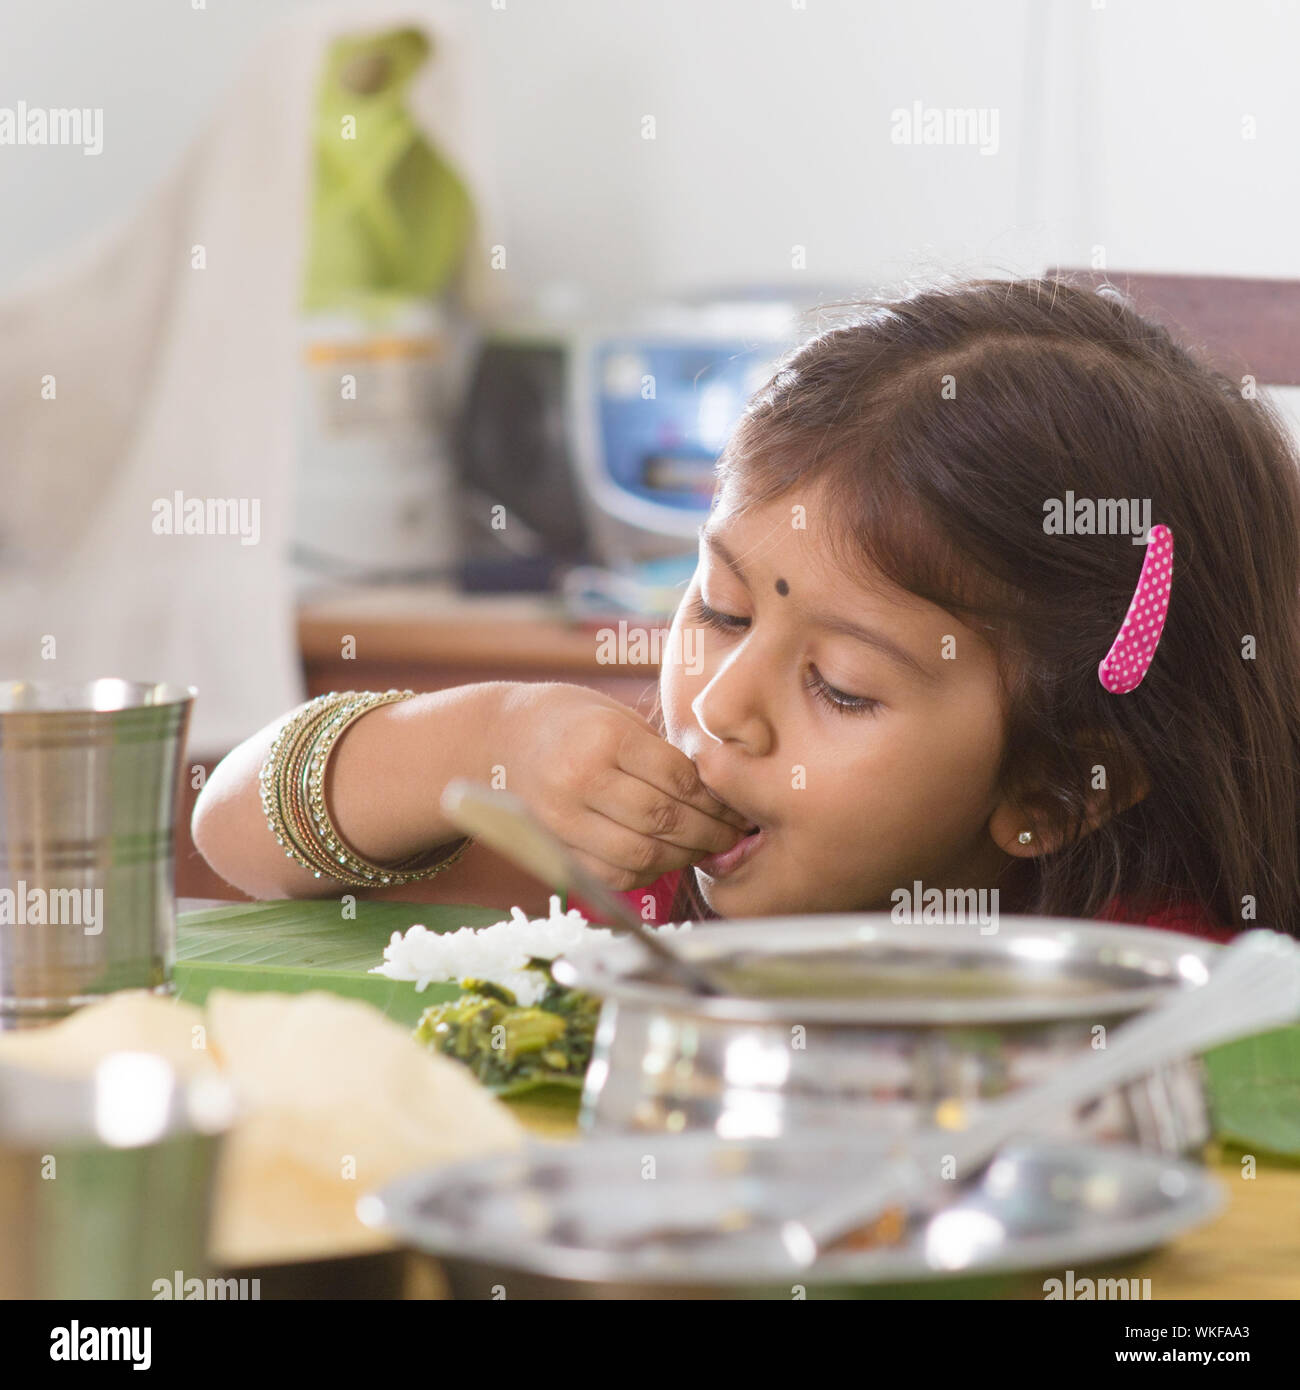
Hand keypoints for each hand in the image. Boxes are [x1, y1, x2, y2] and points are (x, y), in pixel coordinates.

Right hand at [497, 683, 750, 889]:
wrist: (499, 739)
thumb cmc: (571, 721)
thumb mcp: (616, 717)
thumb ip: (662, 755)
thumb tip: (721, 798)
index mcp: (604, 737)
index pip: (678, 779)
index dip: (716, 800)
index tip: (736, 808)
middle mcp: (579, 779)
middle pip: (663, 820)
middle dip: (708, 833)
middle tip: (732, 835)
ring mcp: (562, 818)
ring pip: (641, 854)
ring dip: (682, 857)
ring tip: (704, 848)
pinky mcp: (553, 846)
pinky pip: (612, 874)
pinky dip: (647, 872)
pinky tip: (664, 858)